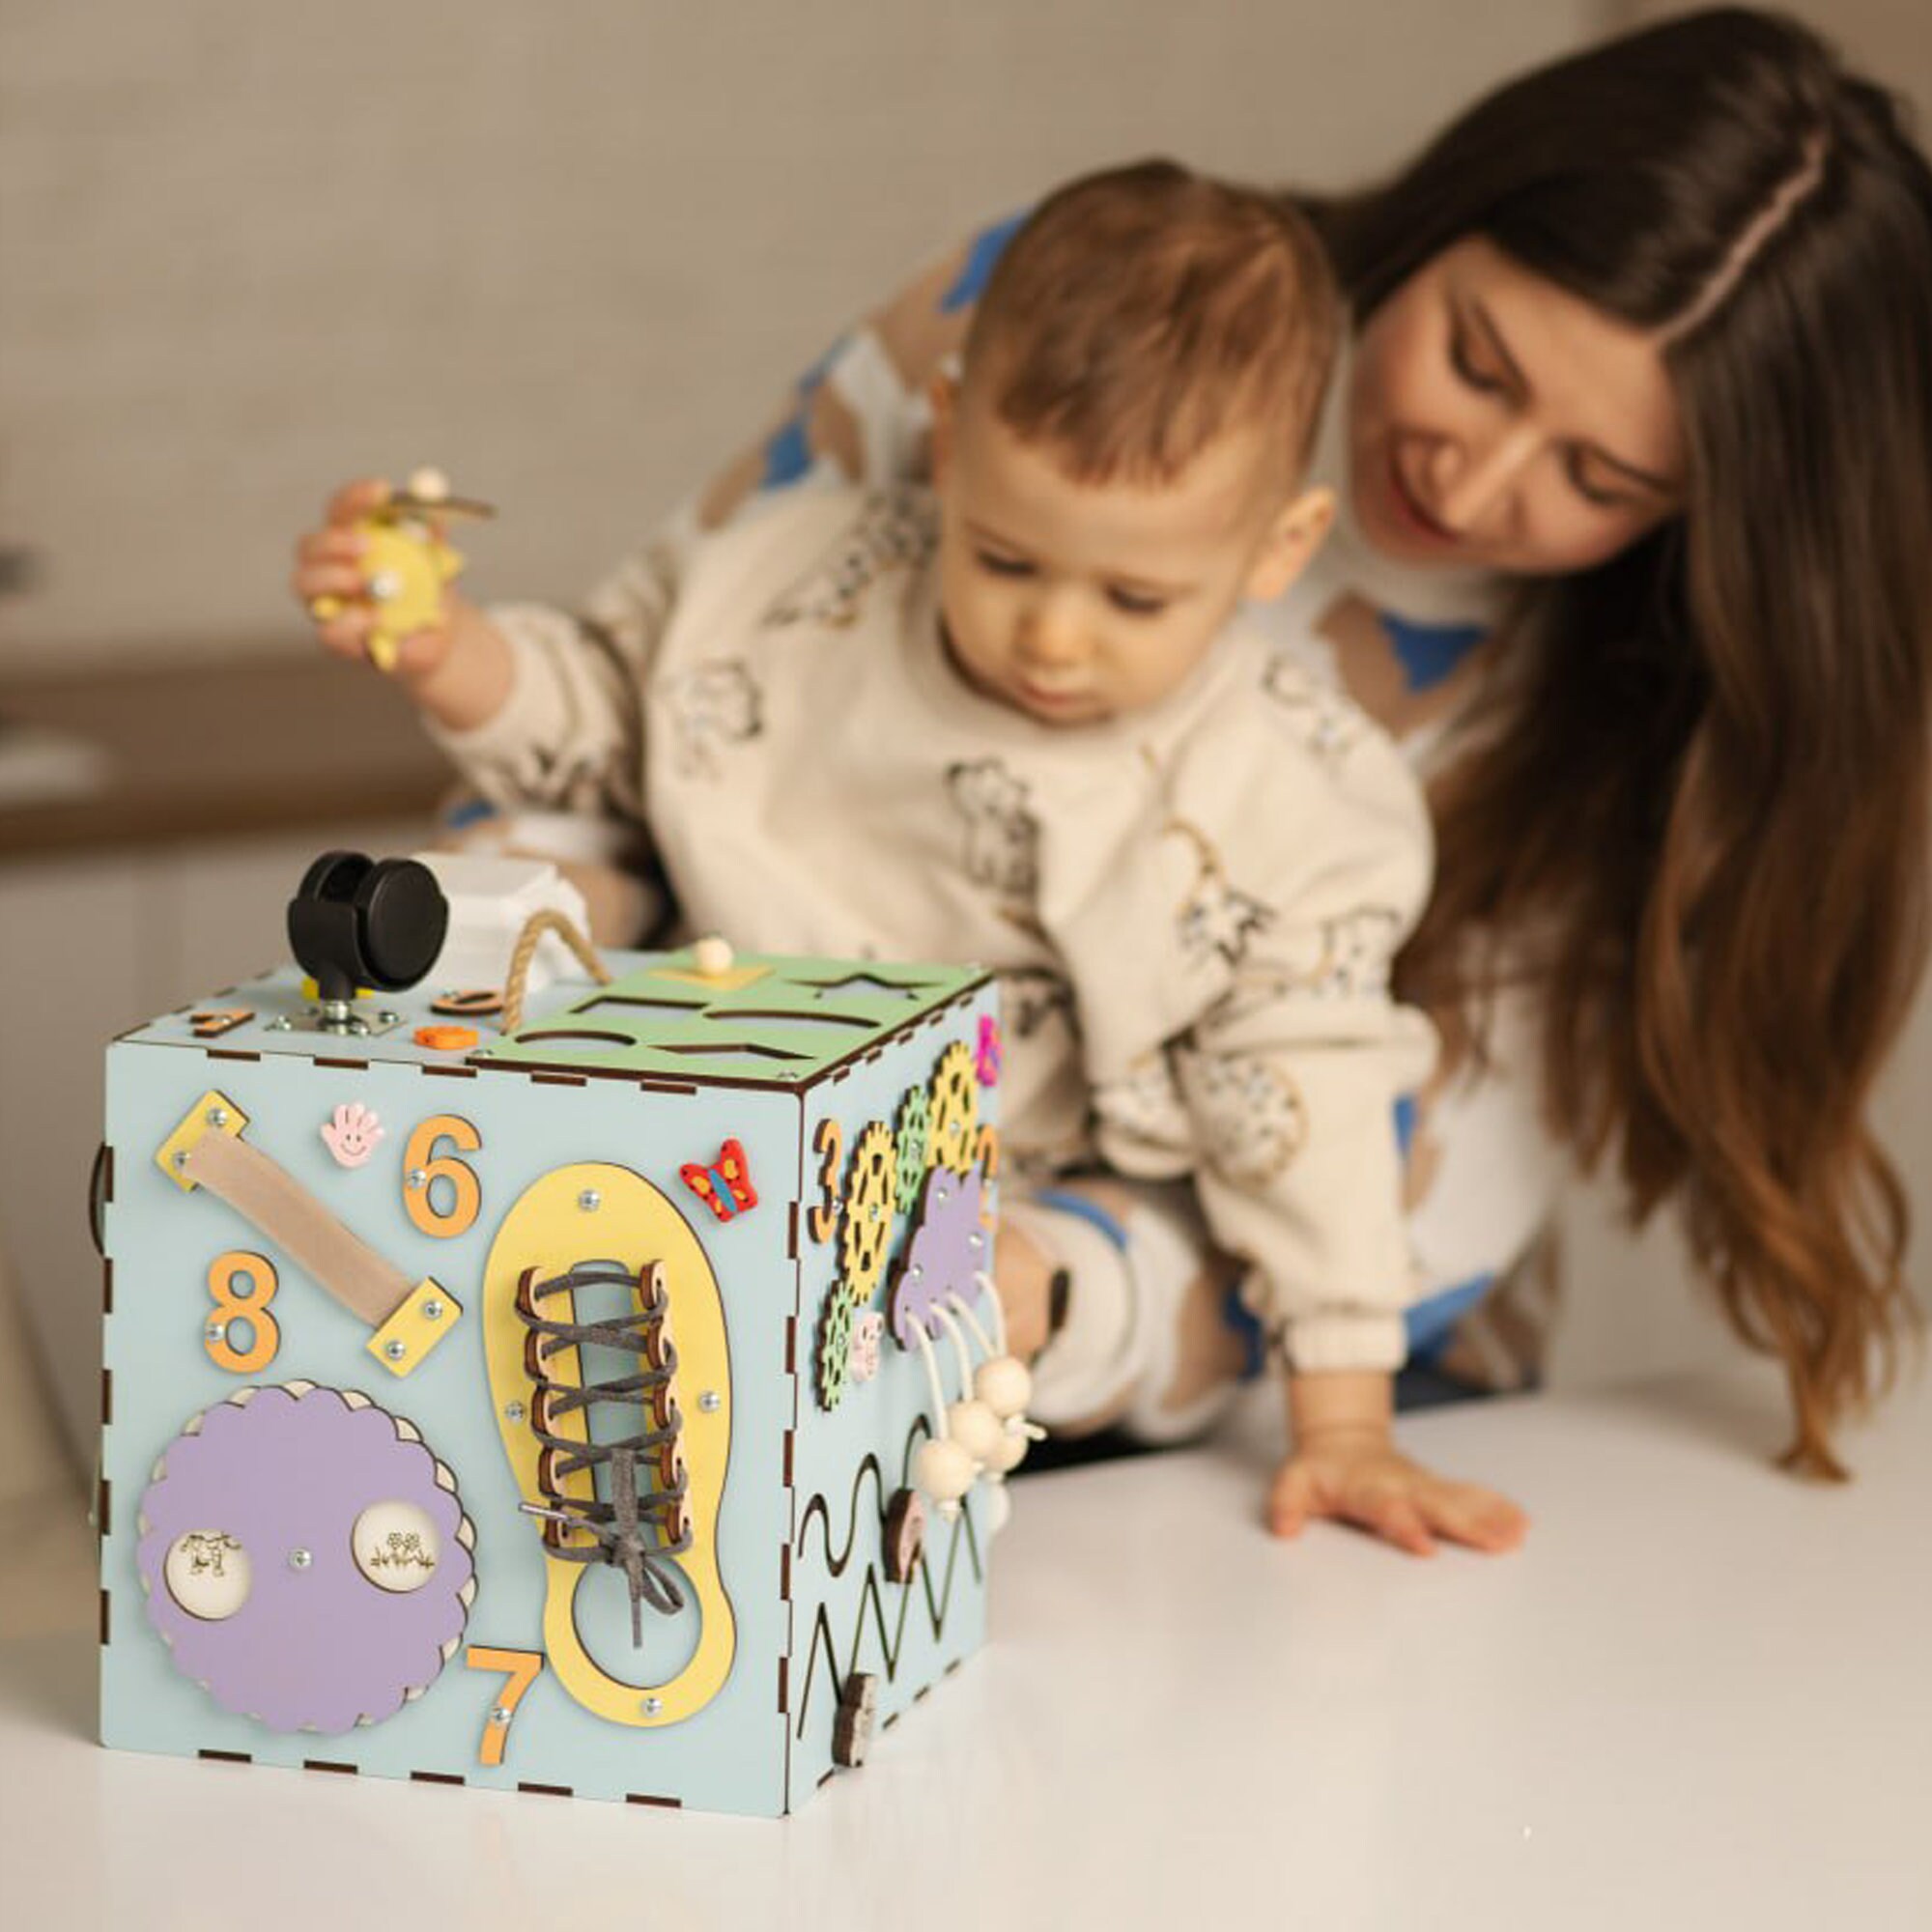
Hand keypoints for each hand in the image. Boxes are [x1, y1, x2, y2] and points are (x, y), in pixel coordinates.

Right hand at [289, 478, 463, 677]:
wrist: (438, 633)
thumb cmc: (429, 587)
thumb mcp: (438, 559)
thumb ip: (432, 536)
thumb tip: (433, 513)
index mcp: (349, 537)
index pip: (341, 509)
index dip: (356, 498)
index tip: (381, 490)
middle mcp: (327, 566)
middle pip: (309, 545)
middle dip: (333, 541)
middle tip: (365, 545)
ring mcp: (326, 602)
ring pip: (304, 583)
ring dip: (332, 578)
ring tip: (363, 582)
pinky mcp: (336, 637)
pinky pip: (329, 630)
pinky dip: (351, 622)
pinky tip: (376, 618)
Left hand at [1267, 1425, 1528, 1556]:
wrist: (1343, 1438)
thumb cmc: (1320, 1470)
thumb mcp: (1292, 1483)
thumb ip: (1286, 1505)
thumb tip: (1283, 1528)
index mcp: (1366, 1487)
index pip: (1386, 1507)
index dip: (1404, 1524)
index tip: (1426, 1546)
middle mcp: (1401, 1485)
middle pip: (1436, 1505)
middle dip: (1466, 1524)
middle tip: (1496, 1543)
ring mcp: (1422, 1484)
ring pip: (1459, 1500)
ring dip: (1490, 1517)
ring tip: (1518, 1534)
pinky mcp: (1436, 1487)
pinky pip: (1469, 1495)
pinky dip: (1495, 1506)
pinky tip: (1520, 1522)